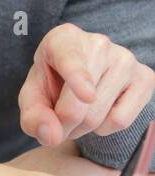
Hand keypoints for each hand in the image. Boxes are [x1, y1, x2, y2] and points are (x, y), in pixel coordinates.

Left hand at [18, 23, 154, 145]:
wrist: (81, 76)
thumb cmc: (52, 83)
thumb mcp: (33, 97)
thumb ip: (33, 117)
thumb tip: (52, 136)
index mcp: (64, 39)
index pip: (71, 58)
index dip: (78, 77)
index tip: (86, 95)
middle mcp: (98, 44)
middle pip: (83, 104)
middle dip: (65, 124)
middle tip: (58, 122)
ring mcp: (126, 59)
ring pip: (101, 115)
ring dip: (82, 129)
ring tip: (77, 114)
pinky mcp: (145, 78)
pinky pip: (121, 120)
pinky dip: (104, 129)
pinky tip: (99, 112)